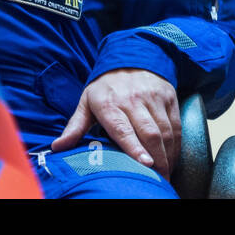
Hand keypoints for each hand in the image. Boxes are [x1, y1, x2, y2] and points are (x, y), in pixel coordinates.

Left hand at [51, 68, 180, 178]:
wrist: (131, 55)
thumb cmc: (106, 87)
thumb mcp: (87, 102)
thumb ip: (75, 127)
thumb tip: (58, 147)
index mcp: (110, 104)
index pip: (123, 130)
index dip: (135, 148)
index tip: (145, 165)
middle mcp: (134, 99)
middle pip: (150, 133)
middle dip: (157, 159)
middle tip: (159, 179)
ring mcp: (153, 97)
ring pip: (166, 130)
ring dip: (168, 155)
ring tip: (166, 173)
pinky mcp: (168, 96)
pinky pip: (176, 124)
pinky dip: (176, 144)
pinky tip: (172, 157)